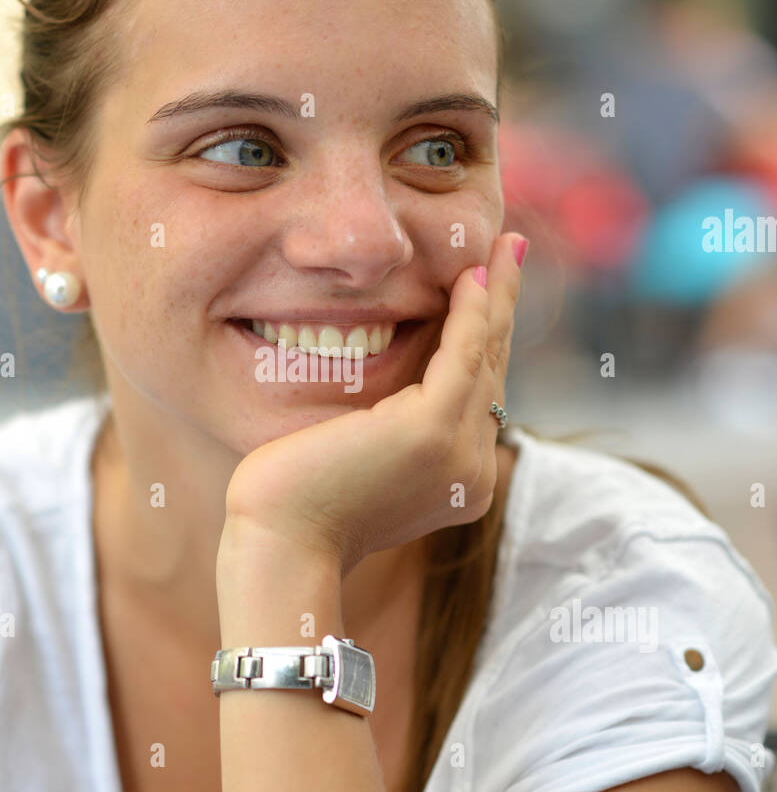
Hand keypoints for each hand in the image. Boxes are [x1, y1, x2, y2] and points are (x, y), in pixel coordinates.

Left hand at [222, 231, 525, 574]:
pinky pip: (464, 353)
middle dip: (502, 305)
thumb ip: (383, 437)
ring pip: (486, 356)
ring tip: (507, 245)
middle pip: (493, 370)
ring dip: (498, 293)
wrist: (279, 546)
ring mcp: (458, 454)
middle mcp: (471, 471)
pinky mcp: (432, 431)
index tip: (487, 293)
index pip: (477, 396)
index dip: (486, 340)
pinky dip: (472, 309)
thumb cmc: (295, 510)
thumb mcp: (354, 468)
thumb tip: (376, 407)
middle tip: (511, 250)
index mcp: (456, 482)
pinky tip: (472, 273)